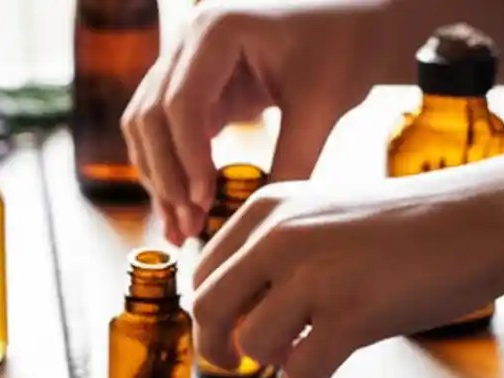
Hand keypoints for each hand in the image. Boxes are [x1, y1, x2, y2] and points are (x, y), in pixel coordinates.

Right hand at [121, 0, 388, 244]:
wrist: (356, 22)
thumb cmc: (344, 47)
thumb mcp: (321, 105)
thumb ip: (292, 161)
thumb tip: (260, 222)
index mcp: (217, 30)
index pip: (181, 102)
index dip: (186, 157)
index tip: (203, 201)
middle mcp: (188, 41)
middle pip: (150, 116)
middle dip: (165, 175)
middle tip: (186, 227)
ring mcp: (185, 62)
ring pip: (147, 127)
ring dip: (160, 178)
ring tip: (181, 228)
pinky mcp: (196, 87)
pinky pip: (167, 131)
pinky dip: (173, 170)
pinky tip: (186, 208)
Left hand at [192, 179, 503, 377]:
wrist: (480, 221)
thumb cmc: (402, 228)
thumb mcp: (320, 215)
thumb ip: (271, 250)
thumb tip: (222, 315)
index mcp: (267, 207)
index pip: (201, 274)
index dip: (210, 314)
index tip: (234, 330)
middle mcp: (280, 235)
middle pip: (207, 310)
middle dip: (217, 348)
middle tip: (241, 363)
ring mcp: (315, 274)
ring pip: (250, 345)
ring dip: (271, 363)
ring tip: (303, 352)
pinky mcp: (351, 314)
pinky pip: (298, 374)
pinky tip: (329, 364)